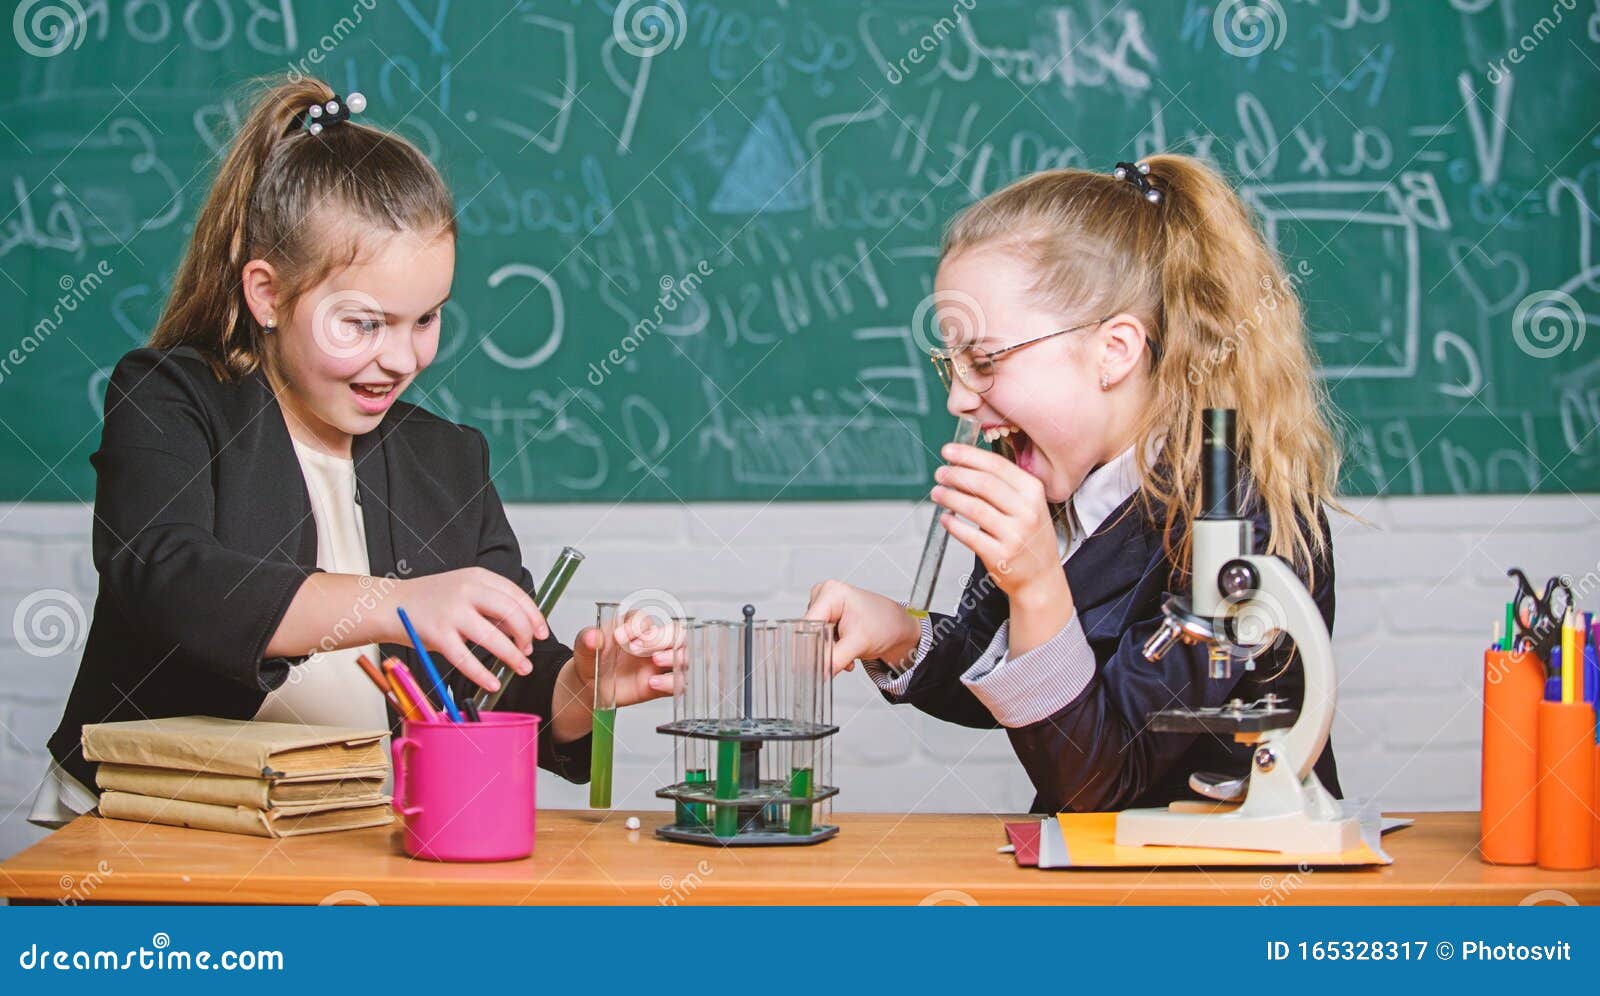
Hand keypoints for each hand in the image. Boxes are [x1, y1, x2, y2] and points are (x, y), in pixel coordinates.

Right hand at [392, 568, 546, 691]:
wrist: (389, 604)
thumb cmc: (430, 601)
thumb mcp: (464, 590)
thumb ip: (490, 604)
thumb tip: (523, 627)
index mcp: (477, 577)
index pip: (517, 595)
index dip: (534, 616)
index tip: (542, 633)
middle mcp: (467, 591)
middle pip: (511, 614)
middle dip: (526, 636)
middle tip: (528, 651)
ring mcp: (452, 613)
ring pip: (494, 638)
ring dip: (513, 656)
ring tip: (521, 667)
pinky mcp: (438, 635)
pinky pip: (467, 659)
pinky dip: (483, 674)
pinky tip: (493, 682)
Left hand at [568, 610, 681, 706]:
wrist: (591, 687)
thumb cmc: (592, 660)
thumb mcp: (583, 648)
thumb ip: (586, 640)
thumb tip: (592, 636)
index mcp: (635, 626)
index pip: (644, 620)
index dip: (637, 626)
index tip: (621, 637)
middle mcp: (652, 642)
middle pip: (675, 633)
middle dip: (664, 638)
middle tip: (643, 649)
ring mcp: (659, 663)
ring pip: (683, 656)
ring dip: (674, 657)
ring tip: (656, 662)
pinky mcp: (661, 684)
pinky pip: (678, 683)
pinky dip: (671, 683)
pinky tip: (653, 683)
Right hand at [804, 579, 921, 674]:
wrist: (898, 628)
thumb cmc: (886, 624)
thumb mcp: (859, 643)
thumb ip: (835, 659)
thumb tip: (818, 672)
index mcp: (830, 592)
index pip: (808, 623)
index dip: (810, 646)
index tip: (812, 666)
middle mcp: (824, 595)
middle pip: (810, 631)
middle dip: (825, 649)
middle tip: (843, 657)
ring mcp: (825, 605)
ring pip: (815, 637)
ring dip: (831, 651)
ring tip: (850, 652)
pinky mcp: (827, 616)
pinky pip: (820, 638)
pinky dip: (833, 649)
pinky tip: (847, 650)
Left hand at [931, 442, 1066, 604]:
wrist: (1042, 578)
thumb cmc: (1030, 538)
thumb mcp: (1029, 506)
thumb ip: (1004, 487)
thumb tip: (964, 466)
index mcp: (1034, 492)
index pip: (997, 466)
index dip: (969, 456)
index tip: (949, 451)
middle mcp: (1027, 511)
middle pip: (984, 484)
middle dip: (956, 475)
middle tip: (940, 473)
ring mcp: (1015, 535)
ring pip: (974, 508)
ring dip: (950, 497)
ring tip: (938, 493)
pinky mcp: (1001, 556)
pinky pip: (969, 535)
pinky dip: (953, 524)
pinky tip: (945, 518)